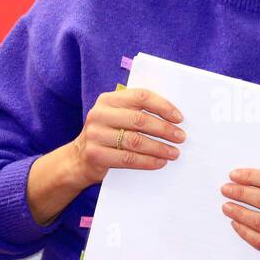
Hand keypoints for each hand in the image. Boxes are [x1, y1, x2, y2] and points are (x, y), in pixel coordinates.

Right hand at [69, 87, 184, 186]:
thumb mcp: (117, 117)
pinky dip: (147, 161)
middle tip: (180, 137)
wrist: (78, 158)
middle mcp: (99, 114)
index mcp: (108, 99)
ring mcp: (95, 134)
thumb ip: (137, 112)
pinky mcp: (95, 154)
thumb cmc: (107, 135)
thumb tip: (173, 118)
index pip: (140, 96)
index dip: (162, 106)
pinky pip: (127, 159)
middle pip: (139, 120)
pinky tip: (160, 162)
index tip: (179, 118)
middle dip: (164, 129)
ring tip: (174, 153)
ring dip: (159, 148)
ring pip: (135, 141)